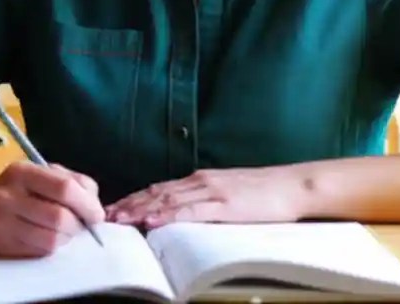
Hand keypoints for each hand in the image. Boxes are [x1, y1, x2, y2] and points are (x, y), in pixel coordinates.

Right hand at [0, 161, 104, 257]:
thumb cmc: (12, 186)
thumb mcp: (35, 172)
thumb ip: (68, 180)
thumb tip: (95, 202)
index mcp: (22, 172)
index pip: (65, 188)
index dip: (88, 204)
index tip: (97, 213)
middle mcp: (10, 197)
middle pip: (60, 217)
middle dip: (80, 224)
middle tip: (84, 224)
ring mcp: (4, 224)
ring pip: (52, 239)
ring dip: (68, 237)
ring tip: (66, 230)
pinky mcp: (3, 246)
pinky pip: (40, 251)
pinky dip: (53, 246)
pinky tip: (49, 236)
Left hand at [105, 166, 306, 228]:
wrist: (294, 185)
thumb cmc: (266, 192)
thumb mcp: (230, 193)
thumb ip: (207, 200)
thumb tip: (185, 211)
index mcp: (201, 179)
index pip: (160, 188)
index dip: (136, 198)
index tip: (115, 208)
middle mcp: (201, 181)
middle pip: (156, 192)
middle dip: (129, 204)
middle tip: (106, 215)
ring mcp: (212, 191)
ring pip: (167, 199)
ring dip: (140, 209)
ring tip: (119, 219)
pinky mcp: (224, 204)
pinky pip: (190, 210)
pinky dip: (168, 214)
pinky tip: (152, 220)